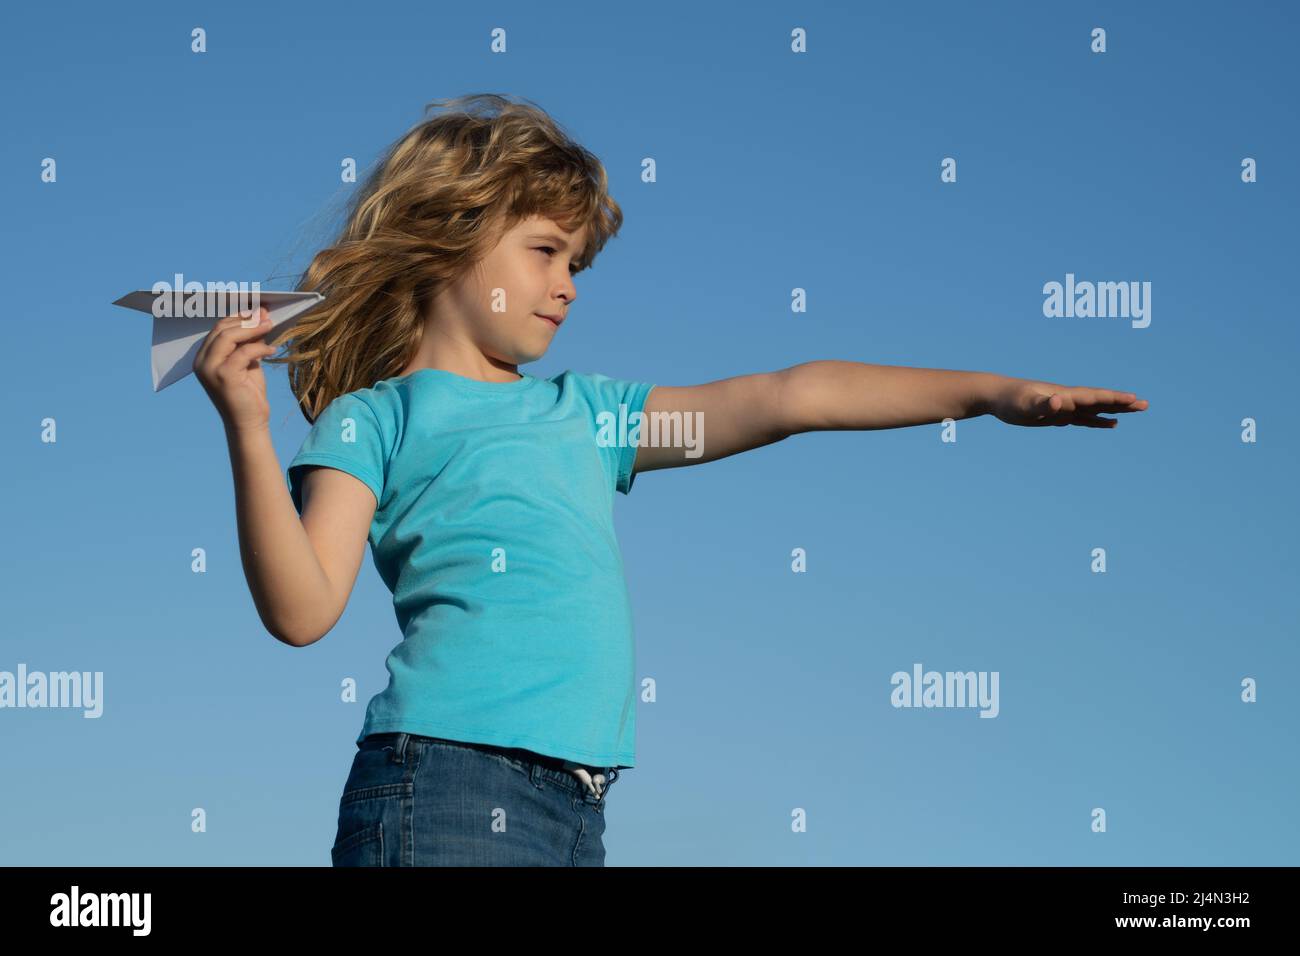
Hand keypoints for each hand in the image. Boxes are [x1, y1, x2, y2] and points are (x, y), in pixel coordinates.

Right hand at [194, 308, 278, 432]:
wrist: (248, 423)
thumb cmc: (248, 393)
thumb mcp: (249, 362)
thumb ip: (251, 342)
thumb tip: (261, 315)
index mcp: (204, 357)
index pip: (218, 329)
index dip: (238, 317)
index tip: (257, 311)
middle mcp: (202, 362)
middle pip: (222, 329)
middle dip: (246, 319)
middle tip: (266, 316)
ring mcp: (210, 369)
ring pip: (228, 337)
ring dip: (252, 328)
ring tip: (270, 325)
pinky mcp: (224, 376)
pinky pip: (243, 352)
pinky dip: (260, 348)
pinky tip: (272, 350)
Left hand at [987, 377, 1148, 427]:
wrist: (996, 396)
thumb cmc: (1010, 399)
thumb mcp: (1025, 404)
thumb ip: (1043, 403)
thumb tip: (1059, 401)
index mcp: (1064, 395)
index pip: (1094, 397)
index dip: (1113, 398)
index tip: (1134, 399)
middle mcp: (1068, 399)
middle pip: (1100, 401)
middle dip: (1122, 403)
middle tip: (1145, 404)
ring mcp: (1064, 407)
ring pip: (1094, 410)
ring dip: (1114, 410)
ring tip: (1135, 411)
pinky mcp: (1057, 415)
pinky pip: (1082, 419)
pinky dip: (1097, 421)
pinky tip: (1109, 424)